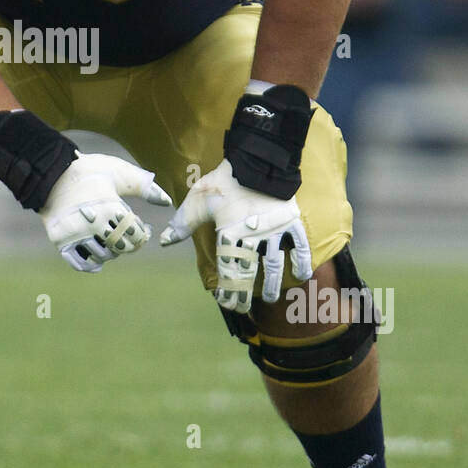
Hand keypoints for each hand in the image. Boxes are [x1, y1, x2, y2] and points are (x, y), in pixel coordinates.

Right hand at [38, 153, 171, 271]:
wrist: (50, 171)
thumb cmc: (89, 170)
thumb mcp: (119, 172)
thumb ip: (145, 187)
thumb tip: (167, 202)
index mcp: (110, 207)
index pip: (135, 234)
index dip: (142, 234)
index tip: (142, 229)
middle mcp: (93, 223)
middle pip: (120, 247)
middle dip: (127, 243)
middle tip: (128, 237)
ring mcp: (75, 233)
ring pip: (102, 256)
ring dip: (111, 252)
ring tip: (112, 242)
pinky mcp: (60, 239)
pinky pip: (79, 262)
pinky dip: (90, 264)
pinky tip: (98, 261)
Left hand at [160, 158, 311, 310]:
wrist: (255, 158)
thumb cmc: (222, 180)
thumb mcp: (197, 200)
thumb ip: (182, 224)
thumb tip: (164, 242)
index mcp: (229, 233)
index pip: (227, 270)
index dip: (227, 289)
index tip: (225, 302)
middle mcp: (252, 236)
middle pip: (248, 272)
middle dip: (244, 293)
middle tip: (243, 309)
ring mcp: (273, 229)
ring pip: (274, 264)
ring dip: (272, 283)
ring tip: (271, 298)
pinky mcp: (290, 220)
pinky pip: (298, 244)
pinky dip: (302, 260)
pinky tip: (302, 275)